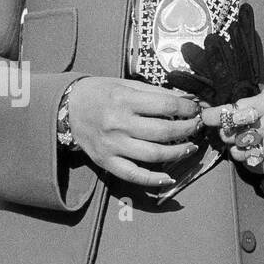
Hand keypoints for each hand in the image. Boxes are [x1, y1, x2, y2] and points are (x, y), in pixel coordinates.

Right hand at [66, 77, 202, 188]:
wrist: (66, 107)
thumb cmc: (100, 92)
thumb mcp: (126, 84)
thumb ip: (155, 92)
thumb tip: (186, 99)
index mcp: (125, 100)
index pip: (166, 105)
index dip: (187, 108)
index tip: (197, 109)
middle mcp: (119, 124)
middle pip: (163, 131)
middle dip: (187, 129)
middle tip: (198, 126)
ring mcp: (112, 145)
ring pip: (153, 155)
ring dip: (178, 152)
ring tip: (191, 147)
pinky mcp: (105, 162)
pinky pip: (132, 175)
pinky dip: (152, 180)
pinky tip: (169, 178)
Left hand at [201, 87, 263, 175]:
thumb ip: (247, 104)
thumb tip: (215, 113)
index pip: (234, 112)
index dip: (215, 116)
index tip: (205, 117)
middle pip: (234, 134)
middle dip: (226, 134)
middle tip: (229, 132)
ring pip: (242, 153)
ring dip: (235, 150)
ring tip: (242, 144)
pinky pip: (256, 167)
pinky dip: (248, 162)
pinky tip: (253, 154)